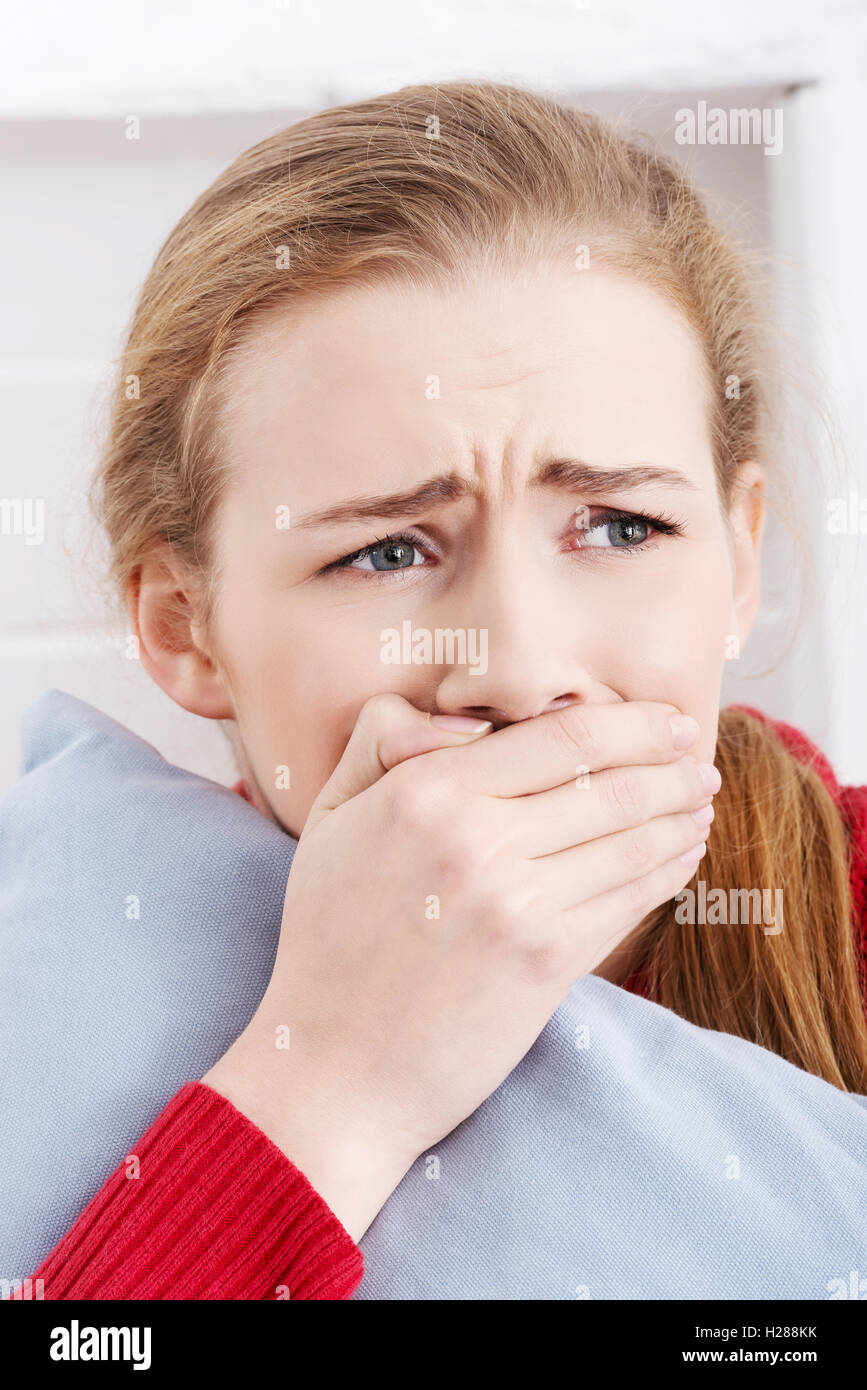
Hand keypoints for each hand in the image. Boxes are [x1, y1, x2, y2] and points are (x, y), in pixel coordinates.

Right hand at [204, 696, 716, 1240]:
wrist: (333, 1068)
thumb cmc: (327, 939)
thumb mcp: (328, 818)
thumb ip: (382, 740)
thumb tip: (467, 717)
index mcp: (425, 793)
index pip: (561, 737)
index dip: (632, 723)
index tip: (666, 720)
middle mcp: (477, 840)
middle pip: (612, 783)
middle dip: (671, 767)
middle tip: (698, 760)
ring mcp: (517, 905)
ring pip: (631, 839)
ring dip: (681, 815)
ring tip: (702, 803)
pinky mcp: (546, 963)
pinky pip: (628, 899)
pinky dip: (667, 870)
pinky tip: (682, 856)